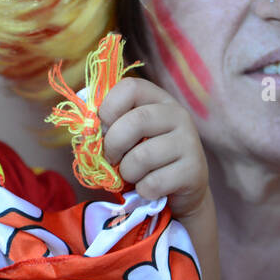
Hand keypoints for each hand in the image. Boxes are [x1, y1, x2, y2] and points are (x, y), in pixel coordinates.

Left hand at [98, 77, 210, 218]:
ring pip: (142, 156)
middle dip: (113, 145)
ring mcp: (189, 141)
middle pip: (136, 121)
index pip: (130, 87)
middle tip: (111, 159)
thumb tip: (85, 126)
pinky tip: (151, 188)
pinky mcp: (194, 170)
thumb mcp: (128, 137)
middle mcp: (178, 114)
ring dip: (127, 172)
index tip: (103, 129)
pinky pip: (153, 182)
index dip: (108, 108)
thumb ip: (107, 126)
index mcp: (158, 99)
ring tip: (134, 175)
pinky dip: (143, 190)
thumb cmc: (145, 161)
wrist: (180, 192)